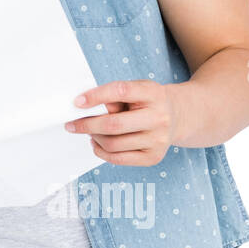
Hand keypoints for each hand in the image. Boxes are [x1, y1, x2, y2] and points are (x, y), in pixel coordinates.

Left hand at [64, 79, 180, 166]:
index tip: (77, 102)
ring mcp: (158, 140)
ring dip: (94, 138)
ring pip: (113, 144)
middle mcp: (159, 118)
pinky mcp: (153, 157)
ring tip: (89, 132)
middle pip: (114, 125)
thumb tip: (84, 106)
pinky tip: (97, 143)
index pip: (121, 92)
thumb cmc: (148, 101)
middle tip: (71, 124)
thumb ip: (114, 96)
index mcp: (153, 93)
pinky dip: (101, 152)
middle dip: (87, 125)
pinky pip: (118, 159)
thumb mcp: (136, 89)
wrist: (177, 116)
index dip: (96, 96)